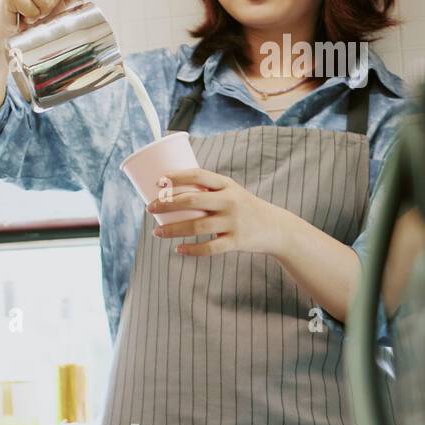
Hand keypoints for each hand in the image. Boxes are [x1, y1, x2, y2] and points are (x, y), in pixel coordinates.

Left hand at [146, 168, 292, 256]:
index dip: (176, 177)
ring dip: (172, 230)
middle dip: (166, 203)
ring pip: (196, 226)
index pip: (198, 175)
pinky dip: (191, 249)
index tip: (157, 182)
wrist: (275, 228)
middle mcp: (230, 201)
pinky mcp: (236, 241)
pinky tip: (178, 249)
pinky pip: (209, 248)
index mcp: (227, 185)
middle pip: (191, 200)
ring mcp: (233, 222)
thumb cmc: (244, 207)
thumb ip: (207, 190)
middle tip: (149, 208)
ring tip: (156, 232)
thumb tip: (170, 191)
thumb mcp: (231, 192)